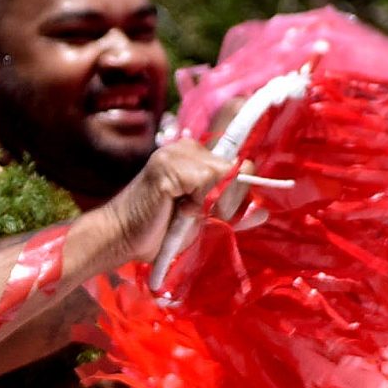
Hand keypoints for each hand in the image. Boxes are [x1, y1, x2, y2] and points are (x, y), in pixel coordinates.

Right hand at [98, 137, 233, 264]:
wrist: (123, 239)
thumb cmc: (160, 233)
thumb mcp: (203, 221)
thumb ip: (232, 214)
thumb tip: (264, 214)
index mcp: (196, 156)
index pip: (235, 160)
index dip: (235, 187)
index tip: (214, 207)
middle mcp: (186, 147)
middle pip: (233, 166)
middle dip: (224, 198)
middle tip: (193, 213)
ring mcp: (175, 152)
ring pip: (221, 171)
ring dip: (208, 200)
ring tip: (182, 211)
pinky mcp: (168, 165)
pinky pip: (205, 178)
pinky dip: (195, 201)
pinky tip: (175, 207)